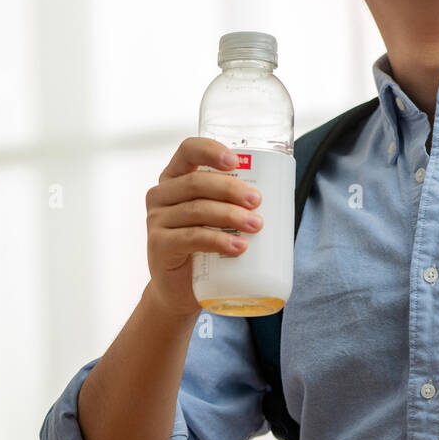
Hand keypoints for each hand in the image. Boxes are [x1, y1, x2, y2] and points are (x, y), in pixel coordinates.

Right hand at [143, 137, 262, 318]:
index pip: (188, 150)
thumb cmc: (206, 246)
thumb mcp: (218, 217)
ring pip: (197, 209)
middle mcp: (162, 194)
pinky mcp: (159, 245)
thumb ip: (235, 201)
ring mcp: (156, 220)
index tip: (236, 161)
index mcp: (176, 177)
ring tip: (257, 226)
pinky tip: (239, 246)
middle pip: (197, 182)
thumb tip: (282, 192)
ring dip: (231, 216)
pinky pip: (192, 237)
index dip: (211, 150)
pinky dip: (219, 240)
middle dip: (231, 189)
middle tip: (257, 201)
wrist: (181, 289)